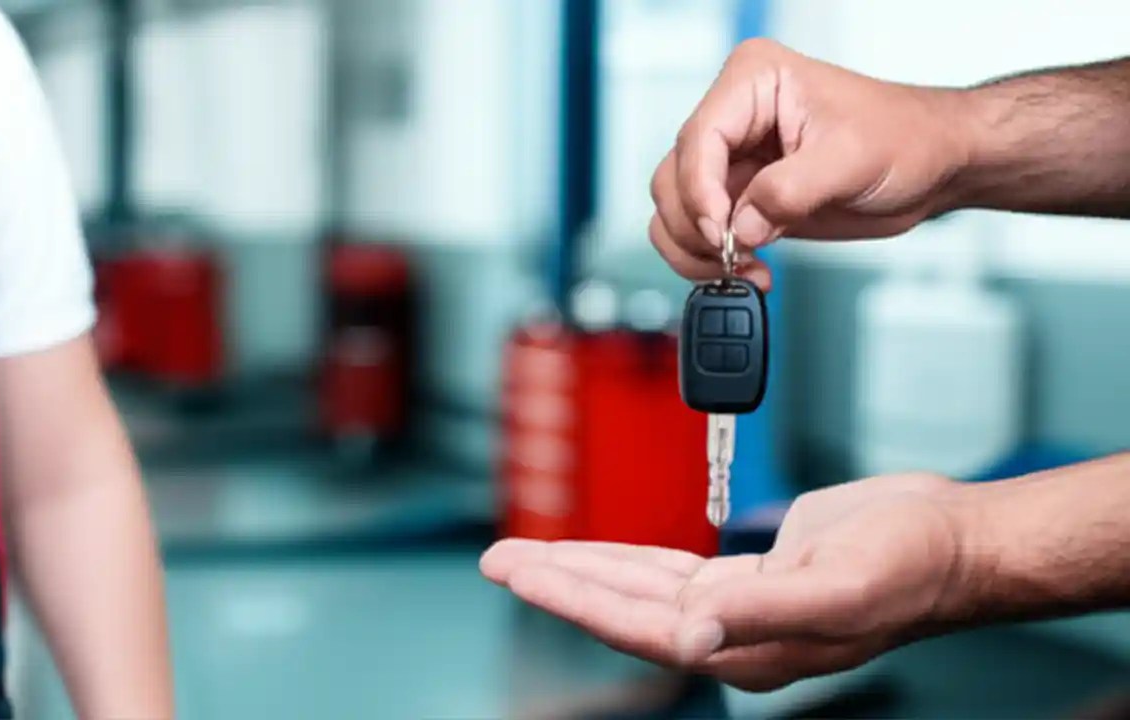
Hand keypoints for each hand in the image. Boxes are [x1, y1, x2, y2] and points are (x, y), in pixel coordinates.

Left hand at [481, 473, 971, 690]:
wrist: (951, 542)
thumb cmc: (911, 569)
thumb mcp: (839, 590)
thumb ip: (760, 614)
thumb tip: (690, 634)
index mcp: (744, 646)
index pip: (635, 625)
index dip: (571, 599)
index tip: (517, 573)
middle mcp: (730, 629)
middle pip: (620, 604)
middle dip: (557, 580)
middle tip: (498, 557)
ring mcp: (737, 602)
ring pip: (638, 583)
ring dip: (584, 565)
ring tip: (529, 553)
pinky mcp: (750, 570)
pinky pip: (670, 565)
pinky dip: (629, 554)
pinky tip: (602, 552)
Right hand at [650, 39, 974, 288]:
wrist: (932, 167)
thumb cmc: (906, 138)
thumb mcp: (852, 157)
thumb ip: (790, 189)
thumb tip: (743, 226)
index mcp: (754, 81)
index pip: (698, 138)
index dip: (701, 192)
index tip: (724, 234)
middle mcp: (733, 117)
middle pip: (673, 179)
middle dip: (698, 227)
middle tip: (737, 256)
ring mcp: (732, 161)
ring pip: (674, 211)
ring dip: (697, 250)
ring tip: (746, 267)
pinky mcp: (740, 199)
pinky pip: (696, 233)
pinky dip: (709, 261)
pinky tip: (749, 269)